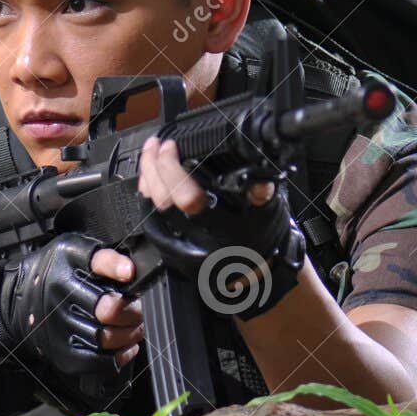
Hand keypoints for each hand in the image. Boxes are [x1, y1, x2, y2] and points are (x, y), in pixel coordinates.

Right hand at [0, 232, 145, 372]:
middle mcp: (60, 292)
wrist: (18, 302)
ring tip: (133, 327)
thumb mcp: (75, 251)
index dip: (117, 268)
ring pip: (109, 336)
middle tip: (138, 310)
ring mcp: (59, 325)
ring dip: (130, 334)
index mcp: (67, 261)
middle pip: (110, 309)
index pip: (98, 262)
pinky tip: (125, 345)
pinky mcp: (63, 352)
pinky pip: (100, 360)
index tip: (130, 274)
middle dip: (133, 311)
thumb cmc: (58, 274)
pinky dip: (120, 354)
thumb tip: (134, 272)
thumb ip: (106, 257)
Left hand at [137, 136, 304, 318]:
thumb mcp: (270, 212)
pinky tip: (148, 181)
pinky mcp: (172, 251)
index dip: (173, 169)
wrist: (255, 270)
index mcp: (222, 230)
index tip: (171, 146)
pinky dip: (146, 199)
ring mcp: (182, 249)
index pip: (188, 198)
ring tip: (149, 156)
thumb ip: (263, 195)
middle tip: (156, 145)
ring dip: (146, 181)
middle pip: (163, 202)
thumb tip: (260, 183)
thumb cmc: (262, 236)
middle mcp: (198, 242)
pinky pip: (150, 223)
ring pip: (151, 213)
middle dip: (154, 168)